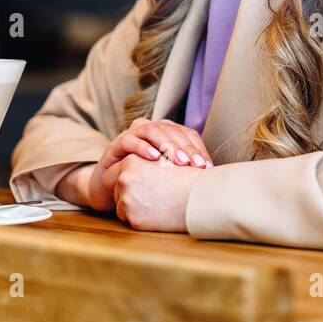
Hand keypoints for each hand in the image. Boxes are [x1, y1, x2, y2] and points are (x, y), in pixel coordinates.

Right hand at [55, 118, 212, 212]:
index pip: (187, 134)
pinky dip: (142, 147)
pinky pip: (129, 140)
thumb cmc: (143, 184)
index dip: (198, 148)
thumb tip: (214, 179)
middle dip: (185, 147)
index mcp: (166, 134)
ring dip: (166, 144)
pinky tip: (153, 157)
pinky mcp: (115, 145)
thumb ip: (185, 173)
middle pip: (172, 130)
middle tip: (195, 164)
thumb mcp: (167, 179)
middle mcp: (150, 130)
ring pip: (151, 130)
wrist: (109, 191)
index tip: (207, 167)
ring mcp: (132, 135)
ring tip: (177, 160)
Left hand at [103, 153, 202, 231]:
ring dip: (132, 206)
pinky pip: (129, 220)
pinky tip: (156, 214)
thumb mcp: (164, 160)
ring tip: (154, 204)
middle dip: (123, 193)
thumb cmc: (188, 177)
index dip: (121, 179)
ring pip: (120, 205)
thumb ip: (147, 161)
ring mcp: (126, 199)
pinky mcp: (133, 218)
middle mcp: (124, 179)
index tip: (131, 185)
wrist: (201, 196)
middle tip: (140, 196)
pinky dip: (140, 219)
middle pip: (112, 189)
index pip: (112, 173)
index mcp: (131, 162)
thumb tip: (141, 164)